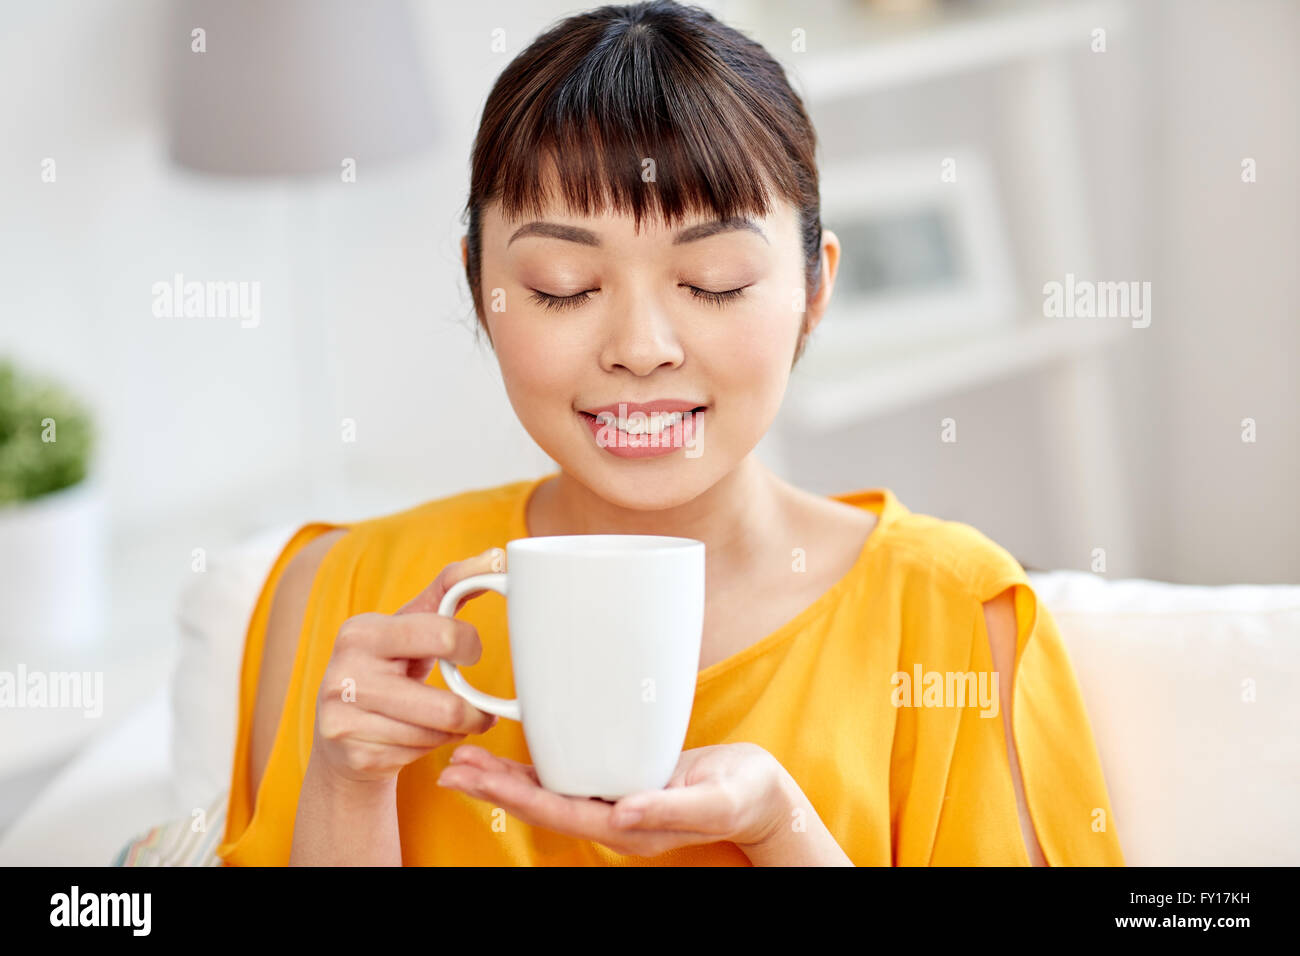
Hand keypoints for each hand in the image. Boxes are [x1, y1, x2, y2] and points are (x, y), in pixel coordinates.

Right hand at [309, 547, 504, 785]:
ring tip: (454, 721)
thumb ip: (450, 589)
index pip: (443, 635)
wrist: (339, 733)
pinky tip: (423, 738)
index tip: (470, 654)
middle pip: (446, 704)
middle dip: (475, 709)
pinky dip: (433, 748)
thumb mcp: (411, 624)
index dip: (470, 646)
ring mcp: (344, 720)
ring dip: (456, 730)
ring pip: (438, 734)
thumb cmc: (386, 667)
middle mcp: (344, 675)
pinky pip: (420, 755)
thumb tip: (496, 558)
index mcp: (361, 632)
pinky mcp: (354, 756)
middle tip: (481, 708)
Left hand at [436, 741, 787, 857]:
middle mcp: (613, 815)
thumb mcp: (713, 801)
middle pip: (541, 802)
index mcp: (628, 825)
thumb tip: (622, 811)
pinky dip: (538, 764)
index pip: (557, 811)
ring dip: (506, 776)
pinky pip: (570, 773)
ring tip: (466, 760)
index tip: (473, 778)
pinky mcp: (622, 778)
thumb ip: (669, 807)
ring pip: (550, 789)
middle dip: (494, 786)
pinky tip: (518, 751)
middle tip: (450, 766)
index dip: (513, 796)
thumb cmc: (742, 796)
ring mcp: (615, 799)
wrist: (761, 794)